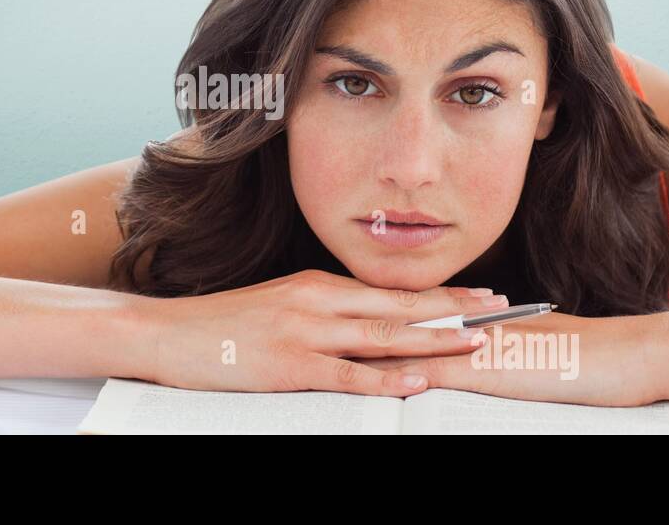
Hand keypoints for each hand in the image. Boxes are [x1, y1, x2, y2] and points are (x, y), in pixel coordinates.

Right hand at [135, 268, 510, 396]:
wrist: (167, 333)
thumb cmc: (222, 326)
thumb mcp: (278, 306)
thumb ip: (321, 313)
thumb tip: (364, 325)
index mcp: (318, 287)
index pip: (391, 291)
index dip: (440, 294)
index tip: (480, 295)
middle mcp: (317, 302)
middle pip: (400, 306)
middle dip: (454, 309)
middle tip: (501, 309)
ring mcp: (303, 332)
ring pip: (383, 336)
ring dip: (434, 339)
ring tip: (476, 341)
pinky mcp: (288, 365)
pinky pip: (346, 374)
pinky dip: (385, 378)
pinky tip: (415, 380)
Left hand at [350, 312, 666, 406]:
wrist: (631, 356)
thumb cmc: (590, 356)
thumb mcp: (533, 348)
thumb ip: (496, 347)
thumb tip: (472, 350)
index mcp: (476, 317)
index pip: (413, 310)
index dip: (373, 310)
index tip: (336, 311)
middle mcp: (468, 324)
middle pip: (396, 320)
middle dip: (352, 323)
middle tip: (311, 323)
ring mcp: (473, 346)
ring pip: (404, 343)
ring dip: (362, 346)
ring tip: (322, 348)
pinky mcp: (485, 371)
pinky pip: (431, 371)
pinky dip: (397, 375)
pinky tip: (368, 380)